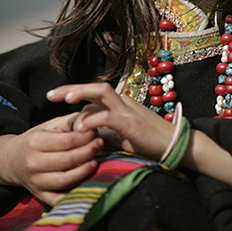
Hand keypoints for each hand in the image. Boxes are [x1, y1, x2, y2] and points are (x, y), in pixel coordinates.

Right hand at [0, 114, 103, 205]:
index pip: (68, 141)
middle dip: (89, 151)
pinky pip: (58, 198)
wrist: (12, 160)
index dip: (87, 137)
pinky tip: (85, 183)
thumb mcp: (49, 126)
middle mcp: (33, 163)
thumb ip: (70, 122)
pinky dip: (73, 194)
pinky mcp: (39, 194)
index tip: (96, 133)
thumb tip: (92, 120)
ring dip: (85, 171)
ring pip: (65, 180)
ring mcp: (36, 181)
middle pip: (68, 160)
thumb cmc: (37, 140)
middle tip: (100, 144)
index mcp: (35, 142)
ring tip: (95, 161)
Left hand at [46, 83, 174, 162]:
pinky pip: (109, 116)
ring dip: (82, 93)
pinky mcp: (133, 124)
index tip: (55, 98)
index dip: (74, 93)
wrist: (176, 146)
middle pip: (96, 87)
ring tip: (64, 101)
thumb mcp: (122, 136)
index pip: (94, 94)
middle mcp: (124, 103)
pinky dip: (93, 120)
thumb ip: (105, 131)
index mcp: (121, 105)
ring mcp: (129, 111)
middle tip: (51, 95)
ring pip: (102, 93)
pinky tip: (81, 128)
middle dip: (72, 88)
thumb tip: (85, 133)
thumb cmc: (150, 142)